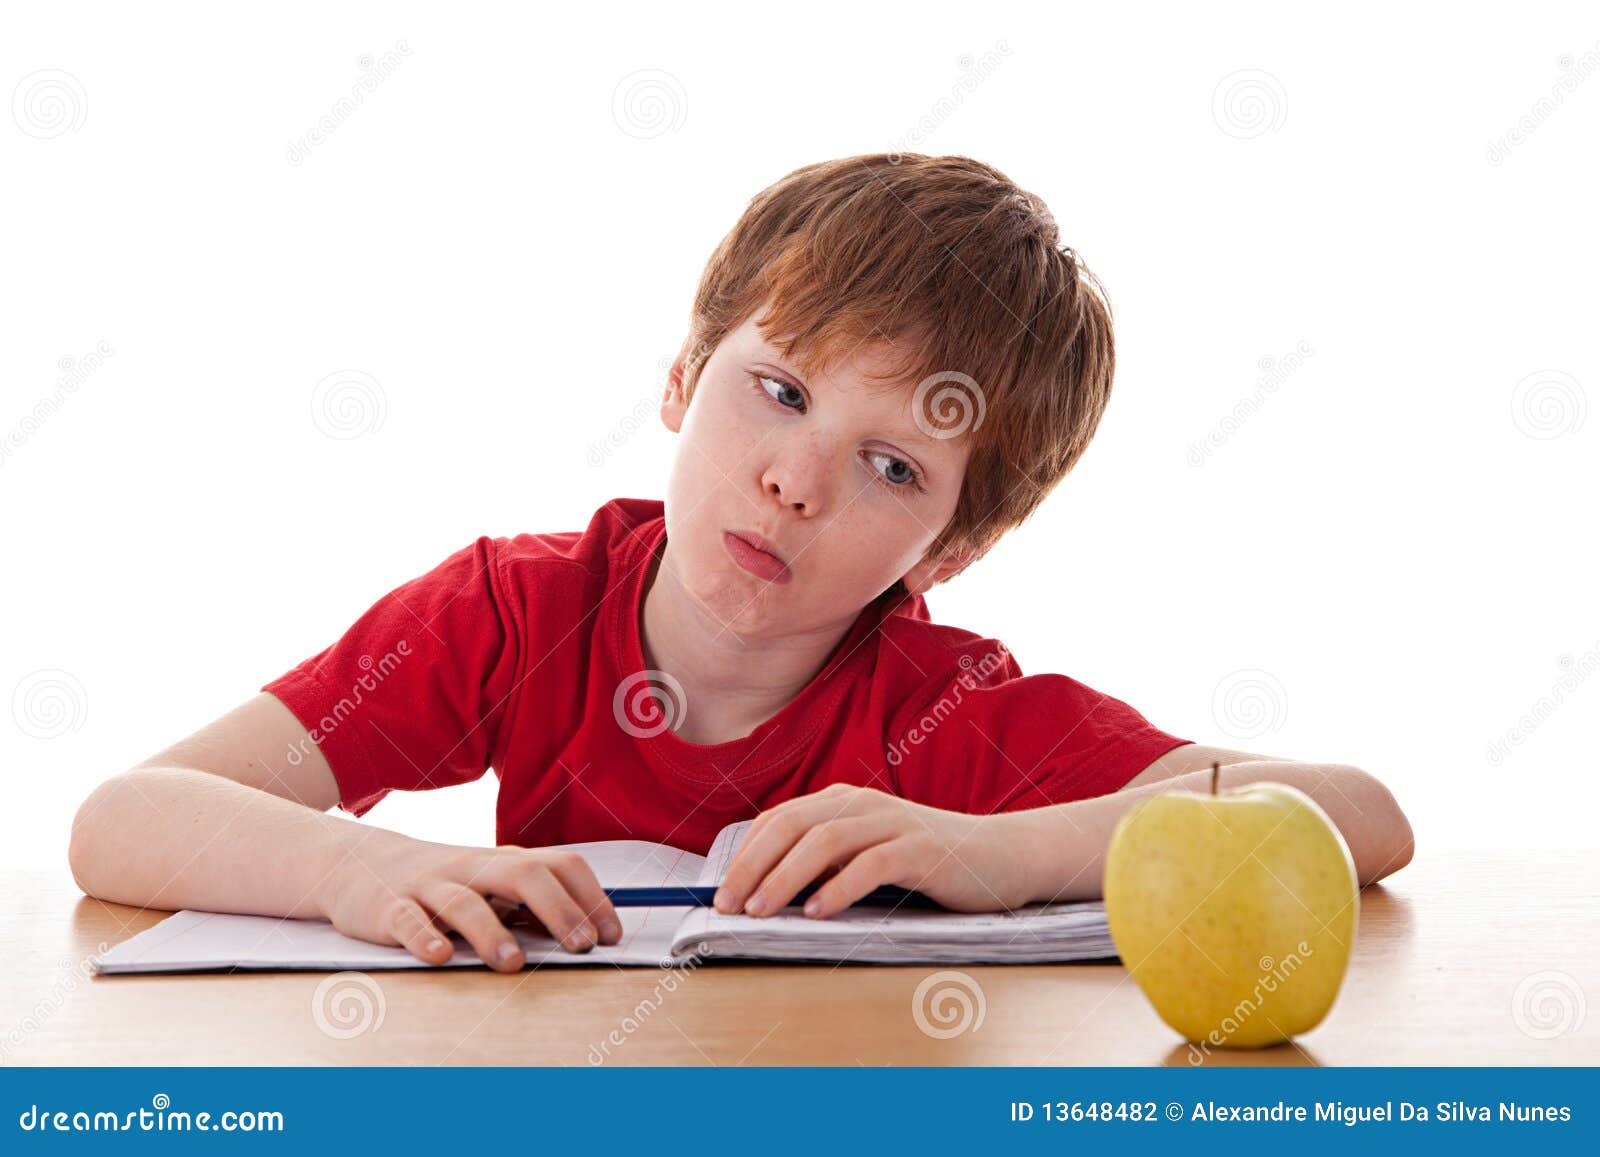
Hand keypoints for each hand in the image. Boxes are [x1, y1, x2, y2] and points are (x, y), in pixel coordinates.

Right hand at [317, 832, 622, 971]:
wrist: (359, 865)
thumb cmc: (442, 883)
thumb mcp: (491, 884)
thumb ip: (532, 904)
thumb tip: (590, 932)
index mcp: (504, 862)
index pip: (560, 865)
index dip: (591, 897)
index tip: (611, 935)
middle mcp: (473, 868)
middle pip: (524, 874)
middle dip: (558, 909)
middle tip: (581, 946)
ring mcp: (430, 886)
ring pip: (465, 902)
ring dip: (493, 933)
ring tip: (513, 964)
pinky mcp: (389, 908)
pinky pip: (408, 921)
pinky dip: (424, 938)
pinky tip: (440, 957)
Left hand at [710, 783, 1034, 918]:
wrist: (1002, 856)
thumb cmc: (927, 863)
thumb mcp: (867, 856)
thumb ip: (826, 865)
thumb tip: (767, 894)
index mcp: (844, 802)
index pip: (779, 819)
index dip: (745, 854)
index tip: (720, 893)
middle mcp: (863, 804)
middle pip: (792, 826)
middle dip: (752, 865)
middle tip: (729, 905)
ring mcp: (893, 823)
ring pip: (824, 841)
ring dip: (785, 877)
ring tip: (761, 910)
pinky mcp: (921, 850)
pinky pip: (871, 864)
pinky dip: (839, 887)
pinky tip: (818, 912)